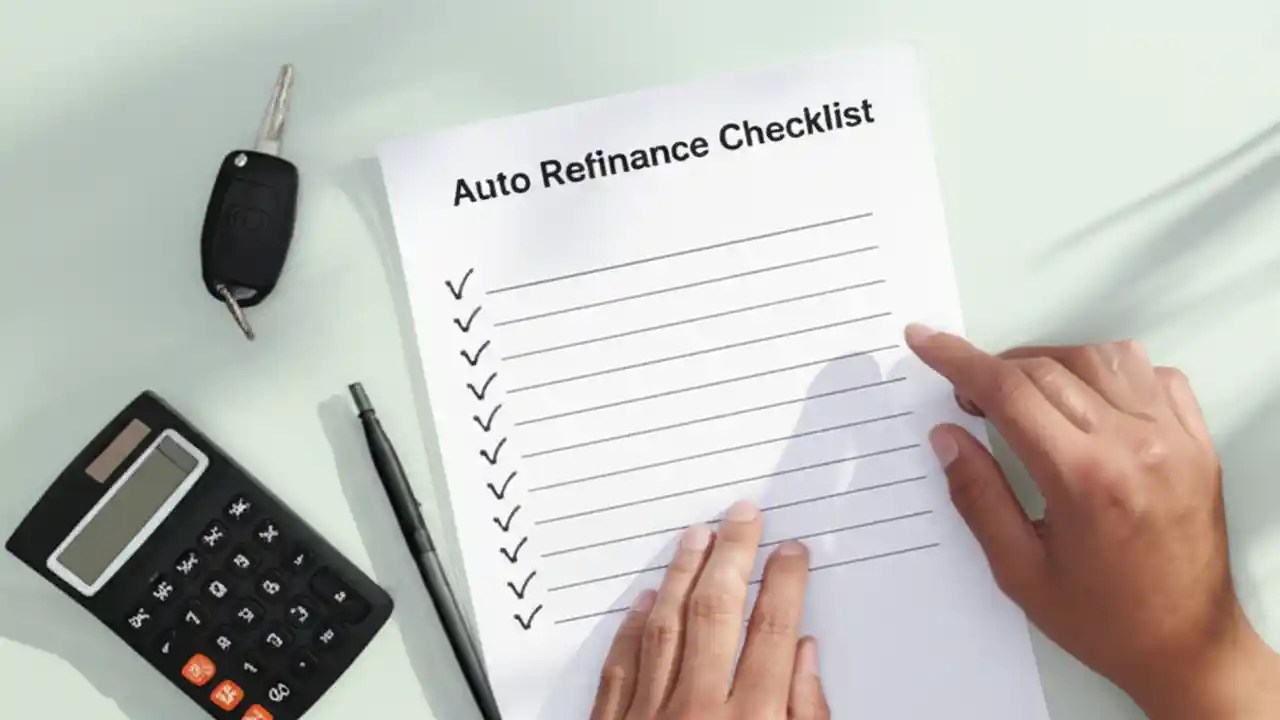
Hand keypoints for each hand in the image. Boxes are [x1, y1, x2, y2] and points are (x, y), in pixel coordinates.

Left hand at [589, 500, 828, 719]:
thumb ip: (805, 716)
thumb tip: (804, 655)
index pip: (772, 632)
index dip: (785, 584)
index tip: (791, 552)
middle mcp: (698, 712)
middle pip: (715, 612)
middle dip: (733, 555)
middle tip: (742, 516)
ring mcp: (649, 718)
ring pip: (663, 627)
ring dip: (681, 575)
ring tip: (697, 536)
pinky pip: (620, 667)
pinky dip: (632, 628)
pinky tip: (645, 599)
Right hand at [906, 326, 1279, 718]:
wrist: (1188, 646)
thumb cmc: (1106, 620)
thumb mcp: (1020, 571)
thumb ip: (978, 497)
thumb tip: (947, 437)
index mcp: (1085, 480)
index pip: (1009, 392)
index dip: (958, 360)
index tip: (927, 342)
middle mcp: (1135, 447)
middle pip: (1046, 370)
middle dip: (993, 369)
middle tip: (966, 396)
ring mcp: (1175, 439)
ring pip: (1100, 358)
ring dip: (1049, 363)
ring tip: (1022, 394)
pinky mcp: (1199, 442)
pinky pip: (1152, 374)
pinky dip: (1110, 371)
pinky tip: (1085, 397)